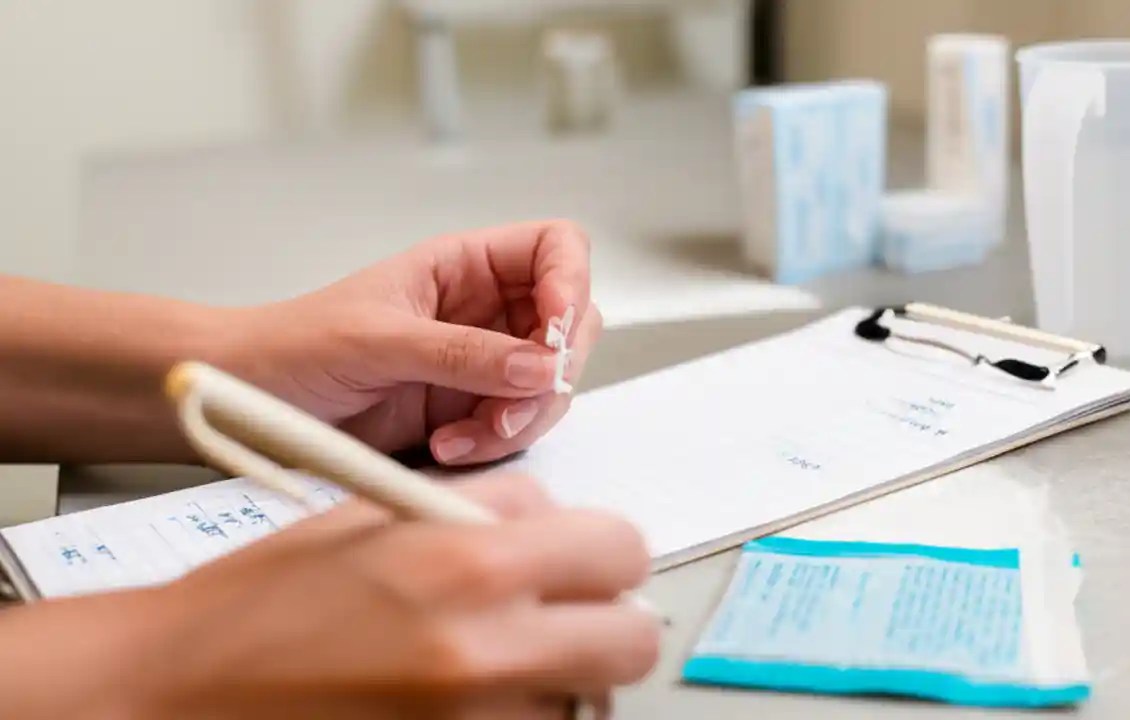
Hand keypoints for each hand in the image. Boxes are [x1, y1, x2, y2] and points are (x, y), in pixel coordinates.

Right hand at [0, 474, 658, 719]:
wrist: (177, 689)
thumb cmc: (261, 600)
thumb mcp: (379, 512)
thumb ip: (487, 508)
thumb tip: (556, 518)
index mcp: (469, 564)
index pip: (619, 547)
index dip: (608, 551)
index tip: (592, 561)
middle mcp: (486, 652)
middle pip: (630, 639)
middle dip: (605, 622)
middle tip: (565, 617)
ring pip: (585, 701)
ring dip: (558, 679)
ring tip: (489, 661)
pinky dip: (516, 718)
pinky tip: (465, 697)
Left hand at [222, 220, 602, 465]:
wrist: (252, 403)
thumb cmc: (294, 345)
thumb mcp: (377, 340)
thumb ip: (461, 352)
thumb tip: (540, 365)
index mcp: (465, 265)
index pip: (556, 250)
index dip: (571, 283)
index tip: (554, 331)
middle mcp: (485, 309)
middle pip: (571, 324)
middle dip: (551, 370)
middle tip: (512, 404)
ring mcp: (483, 362)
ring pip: (551, 383)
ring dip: (522, 416)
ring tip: (466, 436)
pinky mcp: (471, 410)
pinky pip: (518, 425)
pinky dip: (495, 443)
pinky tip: (448, 448)